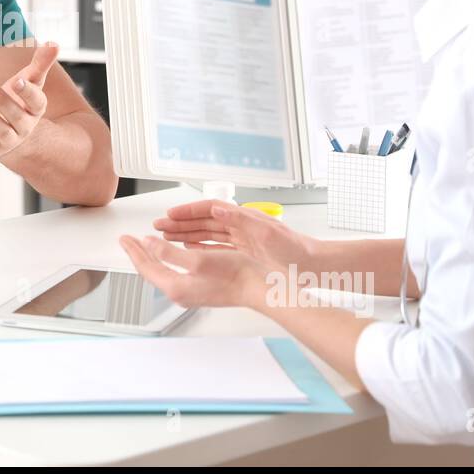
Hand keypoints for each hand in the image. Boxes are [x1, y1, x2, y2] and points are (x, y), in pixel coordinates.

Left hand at [0, 42, 58, 159]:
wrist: (6, 131)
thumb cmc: (17, 100)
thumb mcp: (28, 80)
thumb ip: (40, 63)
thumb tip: (53, 43)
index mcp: (35, 110)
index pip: (37, 103)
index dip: (28, 93)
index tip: (17, 81)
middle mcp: (24, 127)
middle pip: (16, 116)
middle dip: (1, 101)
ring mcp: (8, 140)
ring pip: (0, 130)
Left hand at [119, 233, 264, 308]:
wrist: (259, 287)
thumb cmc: (234, 275)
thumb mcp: (197, 260)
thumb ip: (168, 253)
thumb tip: (148, 244)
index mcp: (176, 286)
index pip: (146, 267)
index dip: (134, 251)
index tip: (125, 238)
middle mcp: (181, 292)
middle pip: (151, 271)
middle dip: (139, 254)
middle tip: (129, 241)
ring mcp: (191, 291)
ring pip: (163, 272)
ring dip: (152, 256)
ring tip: (144, 245)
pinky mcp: (201, 288)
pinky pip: (175, 272)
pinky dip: (168, 260)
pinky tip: (172, 253)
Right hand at [153, 199, 316, 272]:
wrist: (314, 266)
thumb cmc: (296, 250)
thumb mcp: (269, 233)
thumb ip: (243, 219)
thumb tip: (219, 208)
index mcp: (245, 218)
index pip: (210, 209)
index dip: (188, 210)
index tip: (170, 214)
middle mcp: (241, 226)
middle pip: (204, 220)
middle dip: (181, 221)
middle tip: (160, 225)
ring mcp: (242, 239)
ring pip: (208, 233)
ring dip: (187, 233)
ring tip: (167, 235)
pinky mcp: (245, 252)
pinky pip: (216, 246)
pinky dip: (200, 245)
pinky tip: (190, 248)